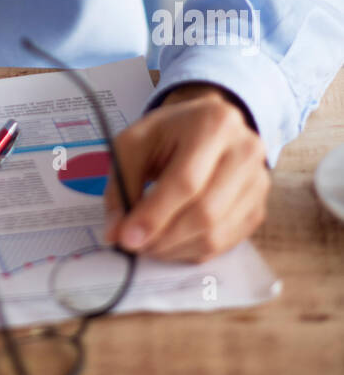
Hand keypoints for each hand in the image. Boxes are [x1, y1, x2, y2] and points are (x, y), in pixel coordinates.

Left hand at [101, 84, 270, 262]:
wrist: (207, 125)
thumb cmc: (169, 133)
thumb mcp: (135, 142)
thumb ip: (122, 184)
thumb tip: (116, 233)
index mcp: (214, 124)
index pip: (186, 181)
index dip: (155, 214)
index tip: (127, 238)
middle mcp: (246, 152)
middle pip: (205, 212)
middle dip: (164, 237)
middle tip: (135, 245)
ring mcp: (258, 182)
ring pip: (217, 233)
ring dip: (176, 248)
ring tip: (149, 244)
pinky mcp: (259, 207)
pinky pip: (226, 243)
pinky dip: (193, 250)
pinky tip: (172, 242)